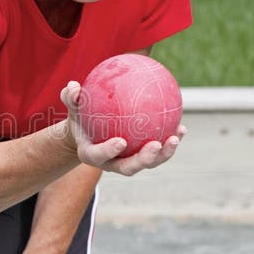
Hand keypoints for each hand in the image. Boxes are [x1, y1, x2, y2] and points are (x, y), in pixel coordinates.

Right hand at [61, 80, 186, 175]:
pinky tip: (182, 128)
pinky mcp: (142, 157)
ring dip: (164, 154)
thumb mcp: (72, 106)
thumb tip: (74, 86)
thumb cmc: (80, 116)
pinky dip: (170, 141)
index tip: (120, 141)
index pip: (99, 156)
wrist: (88, 131)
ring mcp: (128, 162)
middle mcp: (111, 163)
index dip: (109, 151)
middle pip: (129, 168)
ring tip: (176, 137)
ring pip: (148, 163)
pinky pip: (158, 150)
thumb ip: (71, 97)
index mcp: (92, 154)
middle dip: (144, 160)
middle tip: (155, 145)